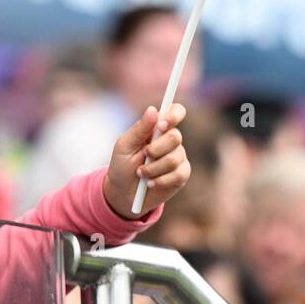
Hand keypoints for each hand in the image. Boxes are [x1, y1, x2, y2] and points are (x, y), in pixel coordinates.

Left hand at [103, 103, 190, 218]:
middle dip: (156, 149)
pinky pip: (178, 174)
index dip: (174, 115)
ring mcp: (178, 157)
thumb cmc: (122, 167)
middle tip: (144, 156)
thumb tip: (153, 109)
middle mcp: (171, 141)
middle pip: (175, 137)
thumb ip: (139, 129)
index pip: (176, 112)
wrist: (124, 194)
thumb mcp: (124, 146)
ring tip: (141, 174)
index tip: (161, 125)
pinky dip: (160, 180)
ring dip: (153, 169)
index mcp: (157, 128)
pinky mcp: (182, 174)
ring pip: (174, 158)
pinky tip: (151, 183)